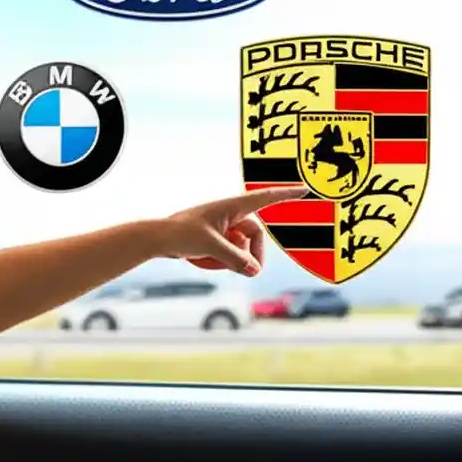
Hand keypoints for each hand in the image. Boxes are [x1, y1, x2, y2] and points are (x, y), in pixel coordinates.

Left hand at [152, 186, 308, 276]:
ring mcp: (222, 226)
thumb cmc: (181, 235)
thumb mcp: (211, 248)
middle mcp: (229, 213)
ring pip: (243, 246)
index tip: (305, 189)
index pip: (265, 198)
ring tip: (213, 262)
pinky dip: (224, 260)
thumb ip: (236, 260)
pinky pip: (231, 251)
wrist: (156, 238)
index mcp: (231, 206)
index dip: (285, 195)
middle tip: (248, 271)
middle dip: (252, 254)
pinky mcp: (215, 237)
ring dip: (235, 259)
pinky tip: (206, 262)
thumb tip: (255, 270)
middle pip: (255, 235)